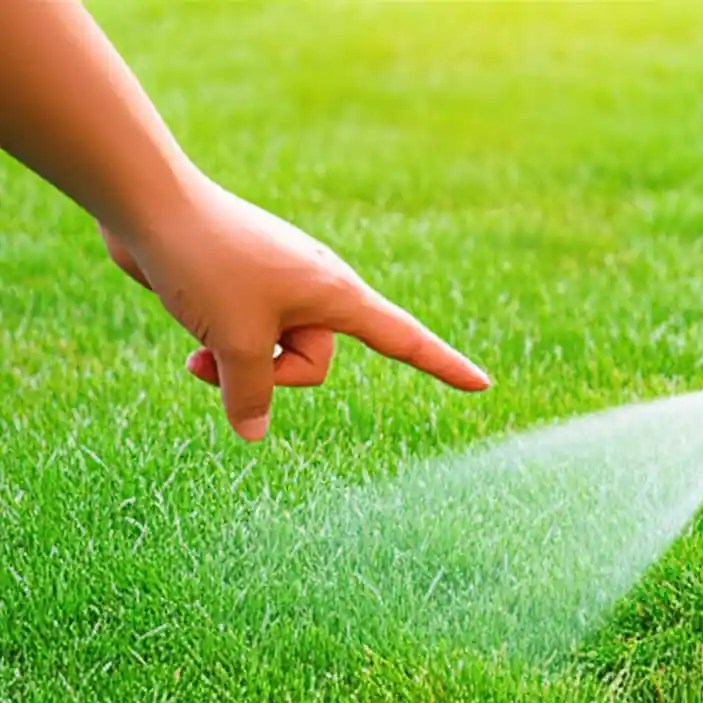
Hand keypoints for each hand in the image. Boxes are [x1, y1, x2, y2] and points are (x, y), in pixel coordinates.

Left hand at [101, 178, 489, 440]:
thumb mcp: (235, 342)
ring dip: (234, 361)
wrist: (150, 204)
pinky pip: (249, 336)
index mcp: (338, 296)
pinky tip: (192, 325)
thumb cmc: (206, 264)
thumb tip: (252, 431)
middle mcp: (319, 291)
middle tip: (225, 348)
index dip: (446, 368)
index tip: (484, 386)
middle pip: (313, 364)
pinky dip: (222, 343)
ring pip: (274, 355)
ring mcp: (283, 288)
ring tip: (199, 340)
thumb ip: (251, 396)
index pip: (406, 340)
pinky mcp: (249, 287)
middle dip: (267, 374)